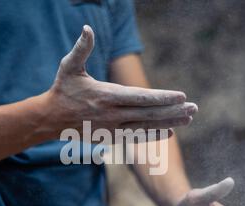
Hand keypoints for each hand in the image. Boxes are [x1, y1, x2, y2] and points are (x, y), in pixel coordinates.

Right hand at [44, 25, 197, 137]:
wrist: (51, 119)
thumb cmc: (62, 89)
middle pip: (148, 114)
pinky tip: (169, 132)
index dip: (162, 98)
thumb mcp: (69, 67)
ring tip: (188, 118)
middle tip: (194, 109)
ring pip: (146, 127)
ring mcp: (112, 129)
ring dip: (169, 123)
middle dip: (173, 111)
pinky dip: (154, 134)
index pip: (140, 98)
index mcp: (106, 96)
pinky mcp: (111, 138)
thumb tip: (87, 28)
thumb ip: (81, 48)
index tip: (182, 96)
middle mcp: (112, 115)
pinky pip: (137, 136)